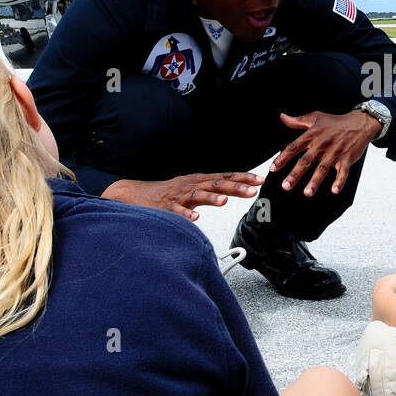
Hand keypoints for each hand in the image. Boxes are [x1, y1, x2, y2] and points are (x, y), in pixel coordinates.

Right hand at [102, 172, 262, 220]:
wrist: (135, 194)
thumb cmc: (167, 193)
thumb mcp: (192, 189)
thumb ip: (211, 192)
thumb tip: (233, 192)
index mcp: (199, 181)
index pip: (224, 177)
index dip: (242, 178)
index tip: (260, 180)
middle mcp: (190, 185)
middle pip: (216, 185)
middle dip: (235, 187)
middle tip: (252, 191)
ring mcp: (178, 196)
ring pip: (197, 195)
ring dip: (212, 198)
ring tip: (225, 201)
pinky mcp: (164, 207)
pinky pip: (176, 211)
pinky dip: (185, 214)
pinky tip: (195, 218)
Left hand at [270, 109, 379, 196]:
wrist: (360, 123)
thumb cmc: (336, 122)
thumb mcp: (316, 118)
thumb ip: (298, 120)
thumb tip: (283, 117)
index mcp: (312, 135)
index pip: (294, 147)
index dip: (282, 158)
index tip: (273, 168)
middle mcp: (322, 144)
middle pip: (306, 161)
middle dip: (295, 174)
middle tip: (286, 185)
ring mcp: (335, 152)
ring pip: (323, 168)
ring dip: (315, 181)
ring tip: (307, 192)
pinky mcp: (347, 159)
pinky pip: (343, 172)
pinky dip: (339, 181)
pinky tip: (334, 190)